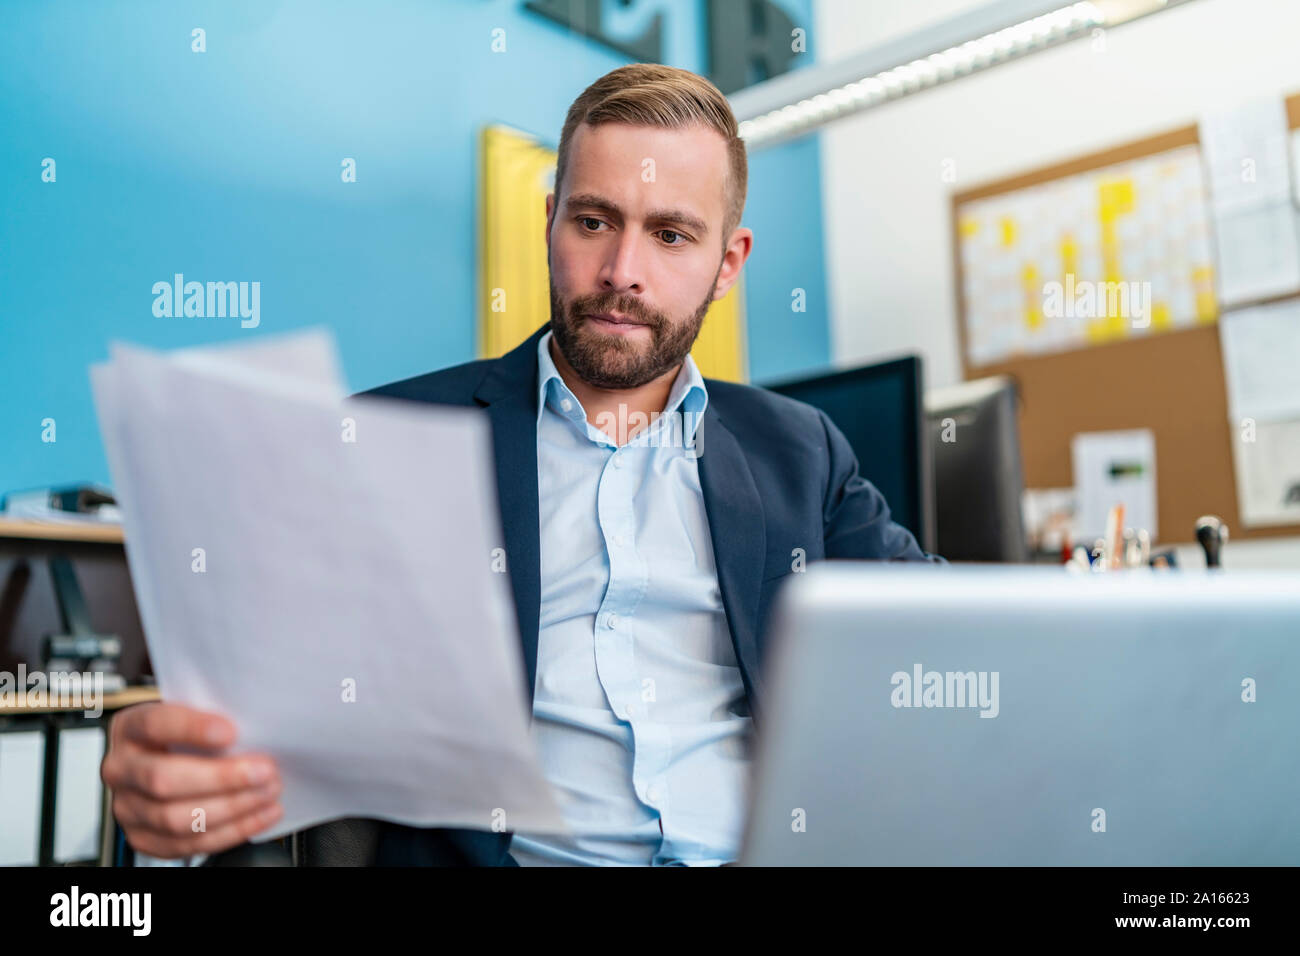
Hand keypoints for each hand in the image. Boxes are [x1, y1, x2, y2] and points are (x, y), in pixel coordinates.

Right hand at [101, 702, 282, 859]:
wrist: (161, 757)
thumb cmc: (183, 732)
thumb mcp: (191, 710)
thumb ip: (213, 716)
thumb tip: (258, 729)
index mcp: (129, 728)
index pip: (154, 725)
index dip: (192, 728)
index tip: (231, 731)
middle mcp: (120, 769)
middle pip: (163, 779)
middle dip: (222, 778)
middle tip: (264, 771)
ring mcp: (127, 807)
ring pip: (174, 818)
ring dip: (231, 808)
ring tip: (268, 794)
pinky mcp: (142, 838)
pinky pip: (186, 844)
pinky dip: (230, 832)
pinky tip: (260, 816)